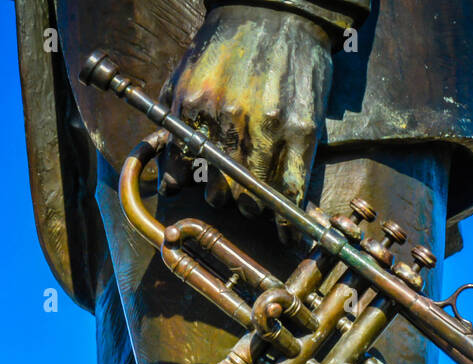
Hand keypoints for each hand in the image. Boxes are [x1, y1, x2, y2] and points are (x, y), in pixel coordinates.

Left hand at [161, 4, 332, 221]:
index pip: (185, 169)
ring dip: (254, 207)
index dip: (190, 187)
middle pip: (221, 190)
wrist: (277, 10)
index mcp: (195, 107)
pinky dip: (289, 217)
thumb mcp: (186, 75)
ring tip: (256, 207)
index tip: (198, 193)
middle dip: (224, 198)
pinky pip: (293, 187)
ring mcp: (269, 129)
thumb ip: (172, 124)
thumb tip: (170, 178)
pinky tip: (287, 232)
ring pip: (256, 195)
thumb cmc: (228, 42)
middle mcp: (230, 121)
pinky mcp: (302, 131)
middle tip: (230, 195)